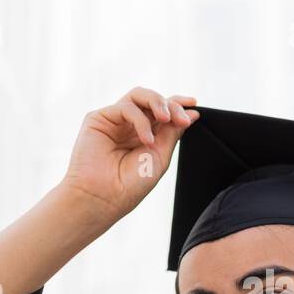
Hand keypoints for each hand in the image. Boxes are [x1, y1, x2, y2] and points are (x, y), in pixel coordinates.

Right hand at [61, 86, 198, 216]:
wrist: (103, 198)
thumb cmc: (130, 185)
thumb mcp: (160, 156)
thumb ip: (173, 133)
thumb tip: (191, 113)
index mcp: (145, 134)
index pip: (163, 111)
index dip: (179, 104)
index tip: (194, 104)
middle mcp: (130, 125)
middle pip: (153, 100)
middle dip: (172, 105)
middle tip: (182, 119)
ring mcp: (114, 120)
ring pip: (138, 95)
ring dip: (157, 103)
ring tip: (166, 119)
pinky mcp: (99, 118)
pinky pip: (126, 107)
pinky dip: (141, 120)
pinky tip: (146, 139)